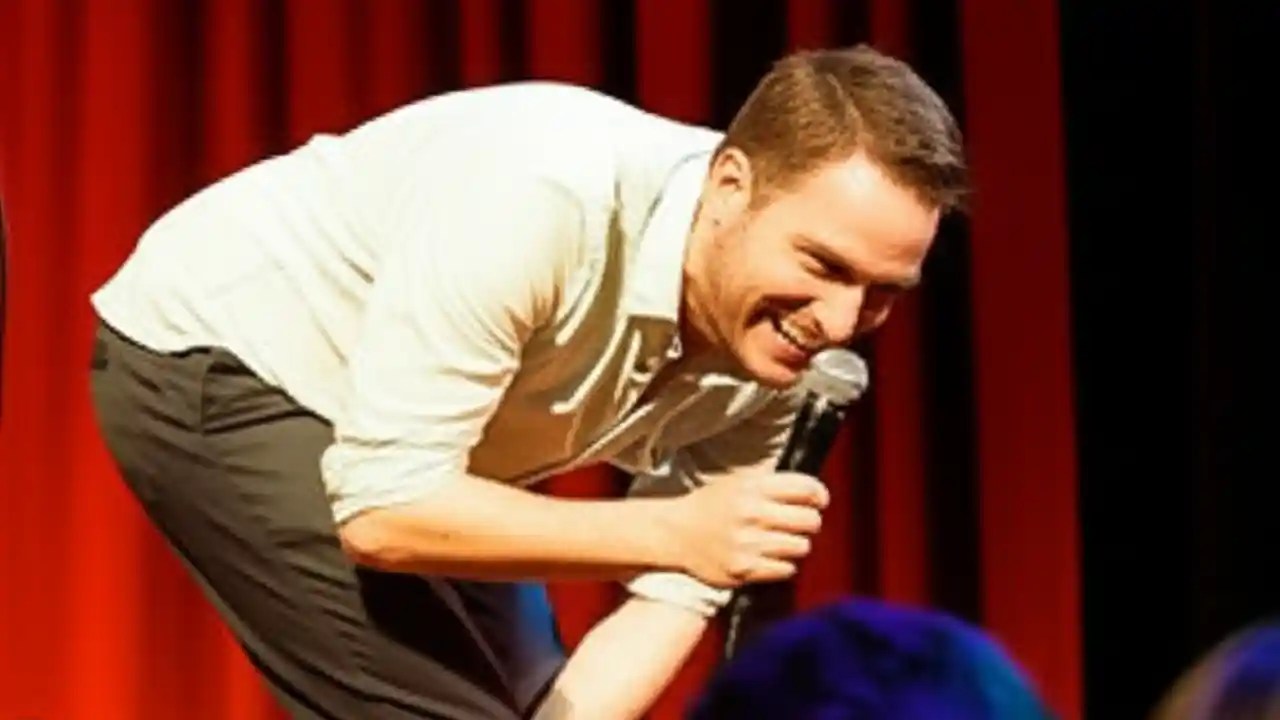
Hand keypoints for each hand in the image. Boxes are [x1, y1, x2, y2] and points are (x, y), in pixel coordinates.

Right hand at [668, 472, 827, 588]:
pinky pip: (786, 569)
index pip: (807, 489)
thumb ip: (773, 483)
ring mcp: (748, 543)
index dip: (819, 495)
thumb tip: (815, 492)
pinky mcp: (744, 569)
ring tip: (781, 541)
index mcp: (753, 487)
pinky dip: (782, 564)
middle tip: (800, 523)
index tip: (819, 501)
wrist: (675, 532)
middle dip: (810, 522)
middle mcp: (752, 513)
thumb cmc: (713, 505)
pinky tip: (769, 557)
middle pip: (810, 520)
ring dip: (796, 544)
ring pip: (801, 547)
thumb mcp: (739, 481)